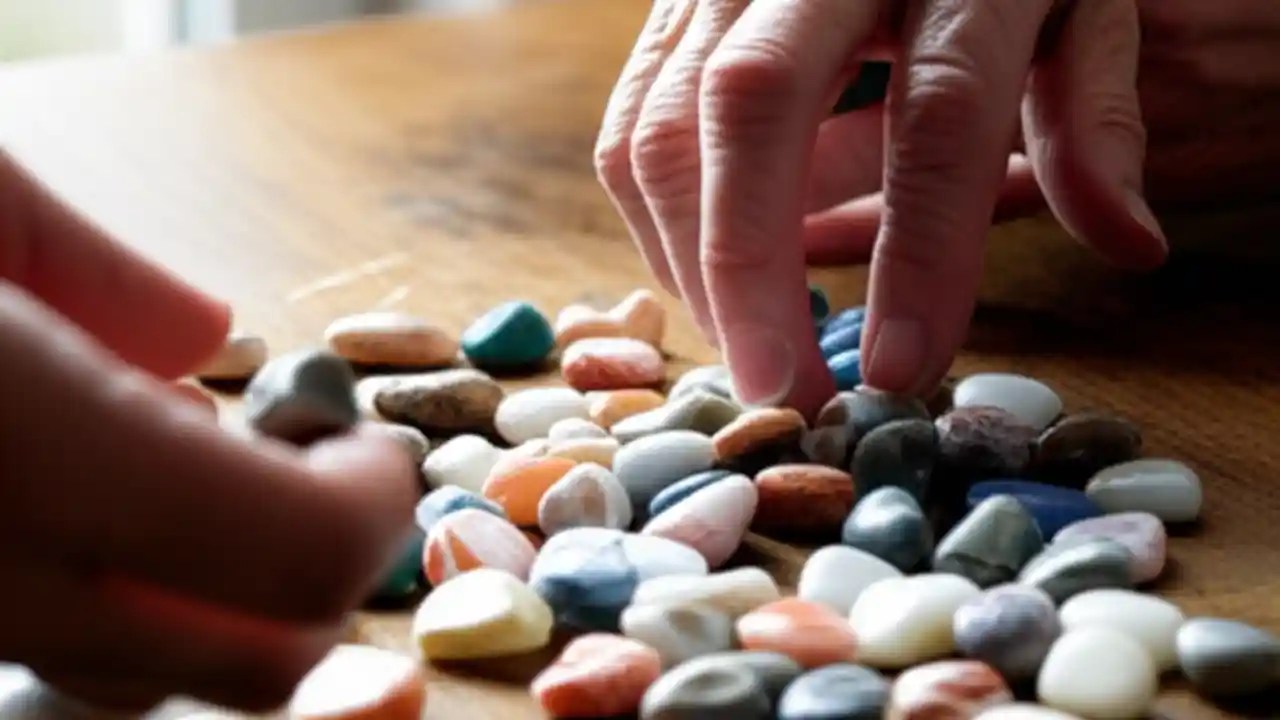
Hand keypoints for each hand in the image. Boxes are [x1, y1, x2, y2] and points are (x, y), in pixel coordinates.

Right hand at [0, 154, 416, 711]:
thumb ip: (93, 271)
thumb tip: (203, 332)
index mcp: (40, 453)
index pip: (291, 556)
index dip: (370, 511)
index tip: (369, 452)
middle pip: (249, 663)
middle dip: (325, 583)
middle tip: (313, 485)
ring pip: (149, 684)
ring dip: (225, 606)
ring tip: (196, 489)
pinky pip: (64, 661)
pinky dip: (126, 610)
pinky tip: (99, 516)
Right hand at [595, 0, 1235, 410]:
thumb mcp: (1086, 9)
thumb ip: (1092, 116)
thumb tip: (1128, 246)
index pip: (937, 110)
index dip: (920, 250)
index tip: (903, 370)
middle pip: (751, 108)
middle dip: (749, 270)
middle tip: (781, 393)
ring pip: (665, 125)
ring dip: (694, 263)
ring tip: (752, 353)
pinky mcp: (668, 11)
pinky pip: (632, 128)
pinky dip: (658, 225)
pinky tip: (708, 288)